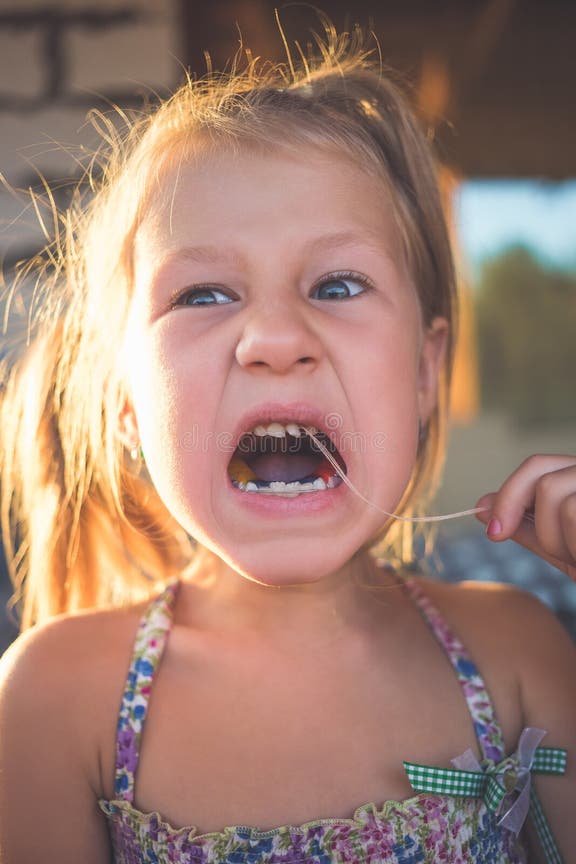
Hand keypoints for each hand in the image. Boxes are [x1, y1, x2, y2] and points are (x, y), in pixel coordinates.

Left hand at [475, 455, 575, 580]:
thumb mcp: (558, 548)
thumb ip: (524, 526)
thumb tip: (482, 507)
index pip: (536, 465)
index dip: (508, 496)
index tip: (494, 533)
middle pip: (536, 468)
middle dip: (516, 508)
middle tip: (523, 544)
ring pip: (549, 489)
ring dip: (552, 537)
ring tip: (575, 555)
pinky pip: (570, 510)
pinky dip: (570, 543)